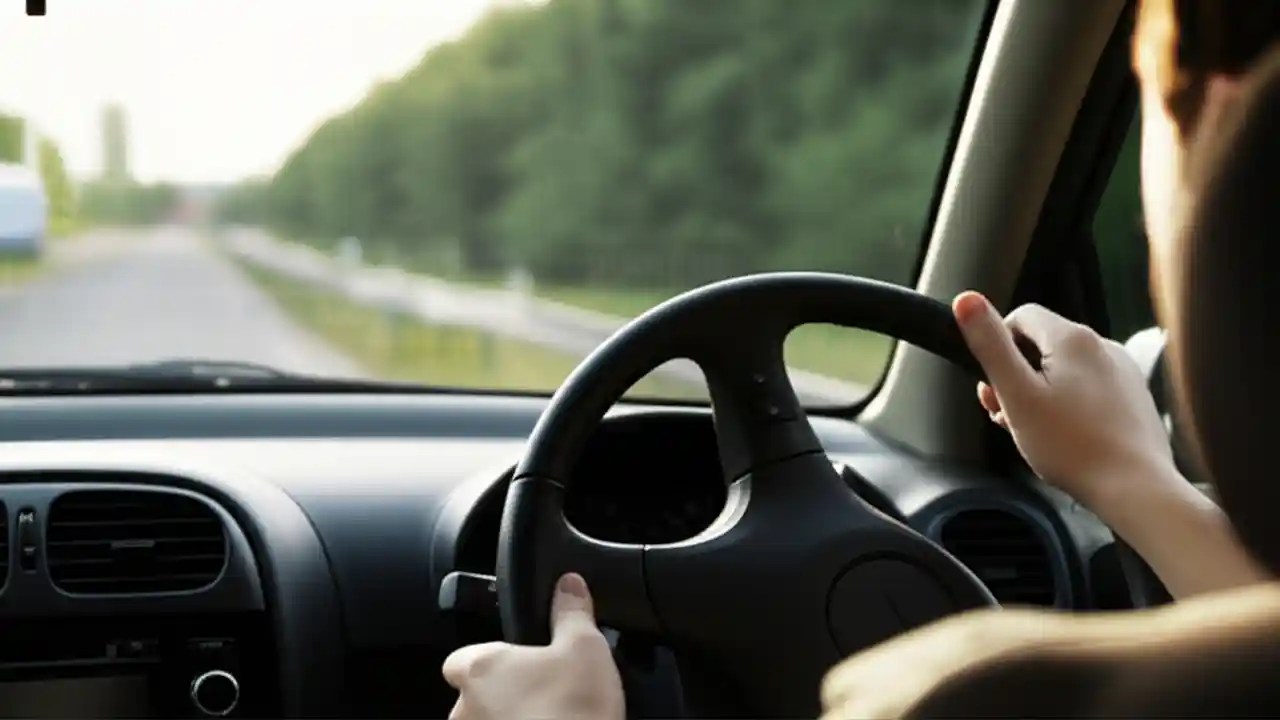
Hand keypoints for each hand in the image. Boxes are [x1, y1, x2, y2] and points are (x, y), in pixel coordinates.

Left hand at [442, 573, 624, 719]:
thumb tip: (569, 585)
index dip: (486, 661)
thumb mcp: (585, 647)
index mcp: (481, 668)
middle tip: (540, 696)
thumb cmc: (573, 710)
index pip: (459, 659)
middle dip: (500, 698)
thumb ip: (572, 612)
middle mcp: (465, 709)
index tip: (513, 663)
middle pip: (473, 698)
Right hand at [952, 292, 1174, 507]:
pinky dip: (1068, 405)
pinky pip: (1088, 389)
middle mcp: (1103, 345)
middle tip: (1006, 414)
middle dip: (1016, 375)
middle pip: (1042, 345)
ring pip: (1064, 369)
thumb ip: (990, 346)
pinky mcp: (1133, 397)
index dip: (998, 346)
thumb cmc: (1071, 446)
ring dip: (1040, 393)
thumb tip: (966, 299)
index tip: (993, 384)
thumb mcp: (1017, 395)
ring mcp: (1122, 371)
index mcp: (1072, 338)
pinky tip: (1064, 436)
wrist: (1135, 489)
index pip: (1021, 316)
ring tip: (1033, 431)